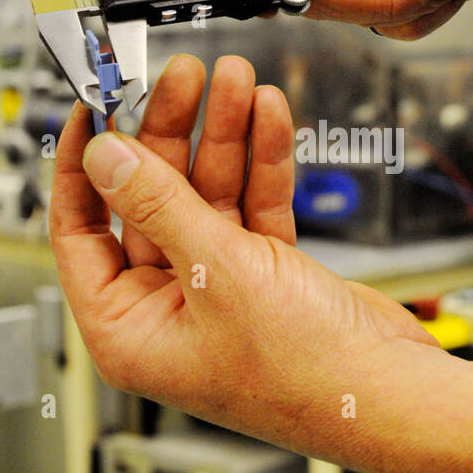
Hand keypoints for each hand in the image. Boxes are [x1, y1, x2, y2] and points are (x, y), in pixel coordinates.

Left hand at [50, 54, 438, 437]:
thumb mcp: (215, 272)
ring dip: (222, 138)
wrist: (392, 394)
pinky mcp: (267, 276)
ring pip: (208, 196)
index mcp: (128, 330)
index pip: (80, 232)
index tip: (95, 110)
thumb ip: (158, 205)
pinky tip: (266, 119)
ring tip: (234, 83)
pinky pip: (252, 207)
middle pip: (150, 200)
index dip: (84, 166)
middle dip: (171, 134)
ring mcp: (219, 290)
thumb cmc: (305, 375)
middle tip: (183, 79)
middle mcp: (168, 310)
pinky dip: (261, 164)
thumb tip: (105, 158)